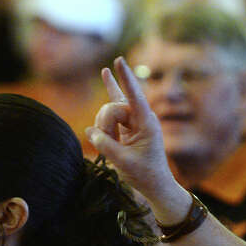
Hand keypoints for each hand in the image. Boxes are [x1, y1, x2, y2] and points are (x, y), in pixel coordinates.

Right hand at [87, 57, 184, 215]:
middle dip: (105, 124)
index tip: (118, 60)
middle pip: (114, 107)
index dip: (125, 78)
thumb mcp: (123, 162)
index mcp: (147, 123)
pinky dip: (105, 105)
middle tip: (107, 144)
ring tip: (111, 145)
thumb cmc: (144, 175)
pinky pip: (111, 109)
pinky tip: (105, 73)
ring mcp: (133, 119)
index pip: (134, 96)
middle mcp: (141, 117)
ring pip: (108, 111)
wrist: (155, 185)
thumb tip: (91, 131)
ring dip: (103, 128)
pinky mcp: (126, 124)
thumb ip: (105, 145)